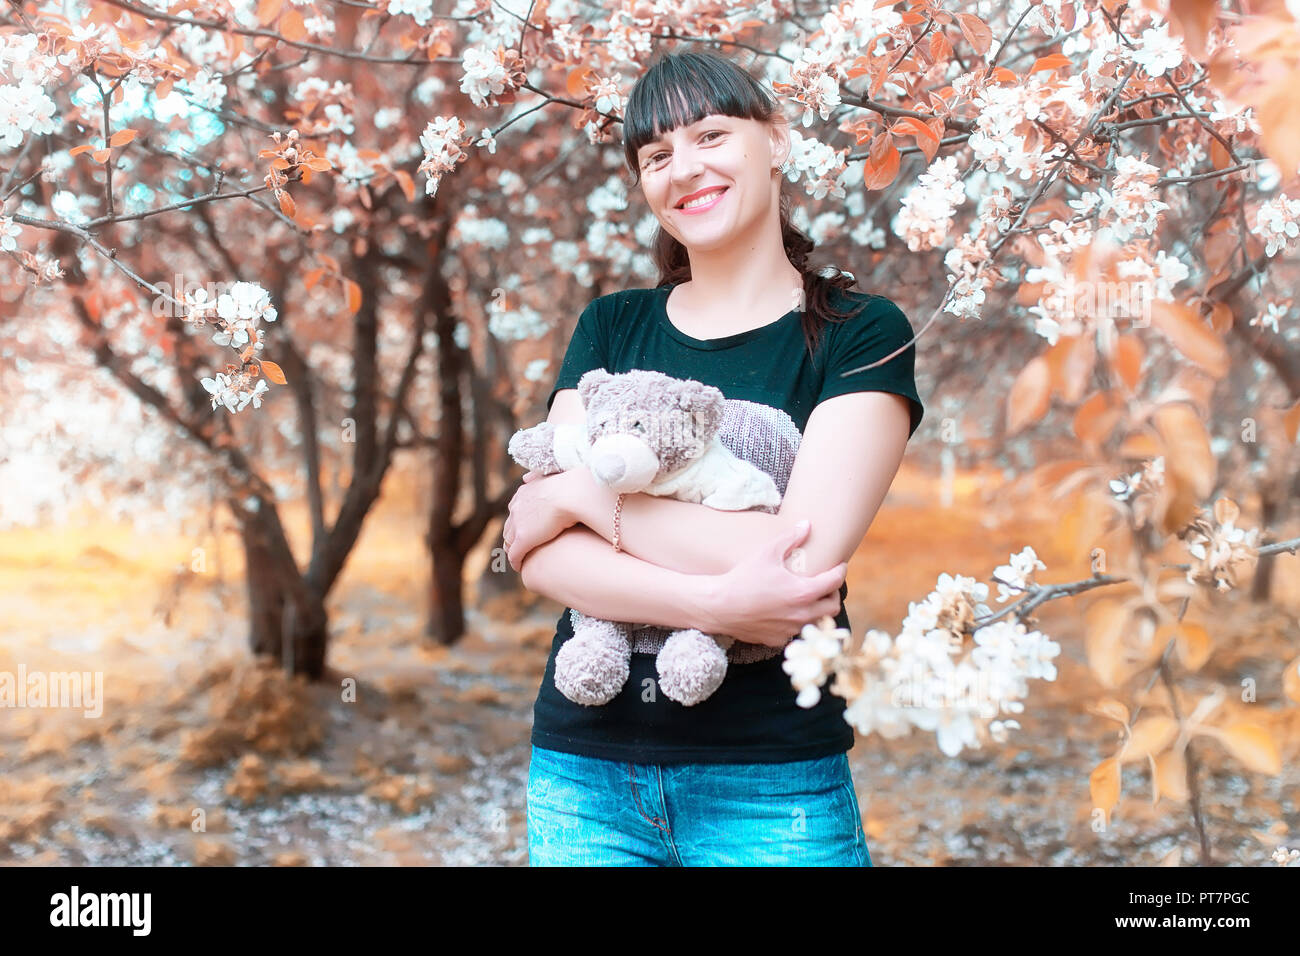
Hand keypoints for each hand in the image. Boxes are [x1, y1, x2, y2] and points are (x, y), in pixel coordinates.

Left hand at [503, 469, 578, 571]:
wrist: (572, 494)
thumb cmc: (570, 485)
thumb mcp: (549, 476)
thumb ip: (537, 477)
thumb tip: (526, 477)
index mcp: (523, 493)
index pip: (515, 512)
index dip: (518, 523)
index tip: (524, 531)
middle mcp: (516, 508)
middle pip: (509, 528)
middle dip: (512, 538)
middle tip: (519, 548)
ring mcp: (518, 524)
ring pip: (509, 542)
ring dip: (513, 551)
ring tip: (521, 559)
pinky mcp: (523, 539)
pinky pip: (515, 555)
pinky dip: (515, 562)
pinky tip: (520, 567)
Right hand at [705, 520, 846, 648]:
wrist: (719, 606)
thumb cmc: (743, 577)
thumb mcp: (767, 553)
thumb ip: (790, 538)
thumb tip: (807, 525)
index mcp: (803, 592)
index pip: (834, 582)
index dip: (840, 572)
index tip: (840, 566)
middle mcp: (801, 614)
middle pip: (832, 607)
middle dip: (833, 595)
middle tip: (825, 585)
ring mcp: (790, 630)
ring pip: (814, 621)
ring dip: (815, 610)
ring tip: (806, 598)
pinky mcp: (777, 640)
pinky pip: (794, 632)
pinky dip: (795, 622)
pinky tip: (784, 612)